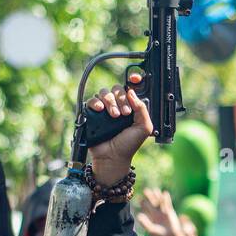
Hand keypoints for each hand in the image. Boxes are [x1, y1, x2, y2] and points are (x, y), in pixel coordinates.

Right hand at [86, 72, 154, 186]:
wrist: (113, 156)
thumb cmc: (128, 144)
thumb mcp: (144, 127)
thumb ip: (142, 109)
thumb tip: (132, 92)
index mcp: (131, 107)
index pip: (131, 88)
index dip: (133, 80)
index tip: (136, 78)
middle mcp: (118, 105)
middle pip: (117, 88)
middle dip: (121, 98)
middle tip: (124, 113)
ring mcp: (104, 109)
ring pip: (105, 92)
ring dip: (111, 102)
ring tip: (114, 116)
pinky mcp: (92, 113)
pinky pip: (92, 100)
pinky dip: (96, 102)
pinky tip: (101, 110)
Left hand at [135, 187, 182, 235]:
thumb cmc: (161, 235)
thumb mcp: (151, 230)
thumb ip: (145, 223)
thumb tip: (138, 215)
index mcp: (151, 216)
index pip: (146, 208)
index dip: (143, 203)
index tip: (140, 199)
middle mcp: (156, 213)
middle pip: (152, 203)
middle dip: (149, 197)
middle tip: (146, 190)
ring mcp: (163, 212)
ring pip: (160, 202)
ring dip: (158, 196)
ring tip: (156, 190)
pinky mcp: (170, 211)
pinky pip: (168, 203)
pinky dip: (166, 199)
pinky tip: (165, 193)